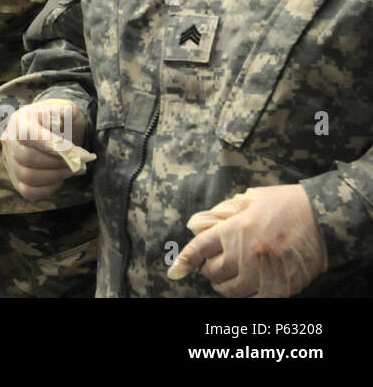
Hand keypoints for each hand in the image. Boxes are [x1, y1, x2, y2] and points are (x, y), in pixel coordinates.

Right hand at [0, 99, 90, 201]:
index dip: (48, 144)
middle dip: (57, 163)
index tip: (71, 149)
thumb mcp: (66, 109)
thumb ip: (63, 114)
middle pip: (26, 158)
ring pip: (28, 177)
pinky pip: (28, 192)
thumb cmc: (62, 119)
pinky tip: (59, 178)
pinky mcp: (17, 180)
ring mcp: (11, 162)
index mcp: (19, 120)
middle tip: (79, 162)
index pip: (26, 134)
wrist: (57, 130)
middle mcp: (9, 141)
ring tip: (72, 170)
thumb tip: (57, 129)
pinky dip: (48, 188)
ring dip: (56, 176)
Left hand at [169, 185, 327, 296]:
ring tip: (228, 280)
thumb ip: (223, 212)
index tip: (175, 272)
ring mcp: (264, 271)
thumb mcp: (249, 199)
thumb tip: (197, 224)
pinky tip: (248, 290)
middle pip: (213, 272)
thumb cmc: (284, 203)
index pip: (199, 249)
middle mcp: (245, 252)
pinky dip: (248, 297)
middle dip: (209, 270)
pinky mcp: (282, 285)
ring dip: (226, 286)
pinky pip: (256, 300)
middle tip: (214, 266)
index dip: (184, 262)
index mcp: (234, 229)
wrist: (323, 217)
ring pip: (232, 290)